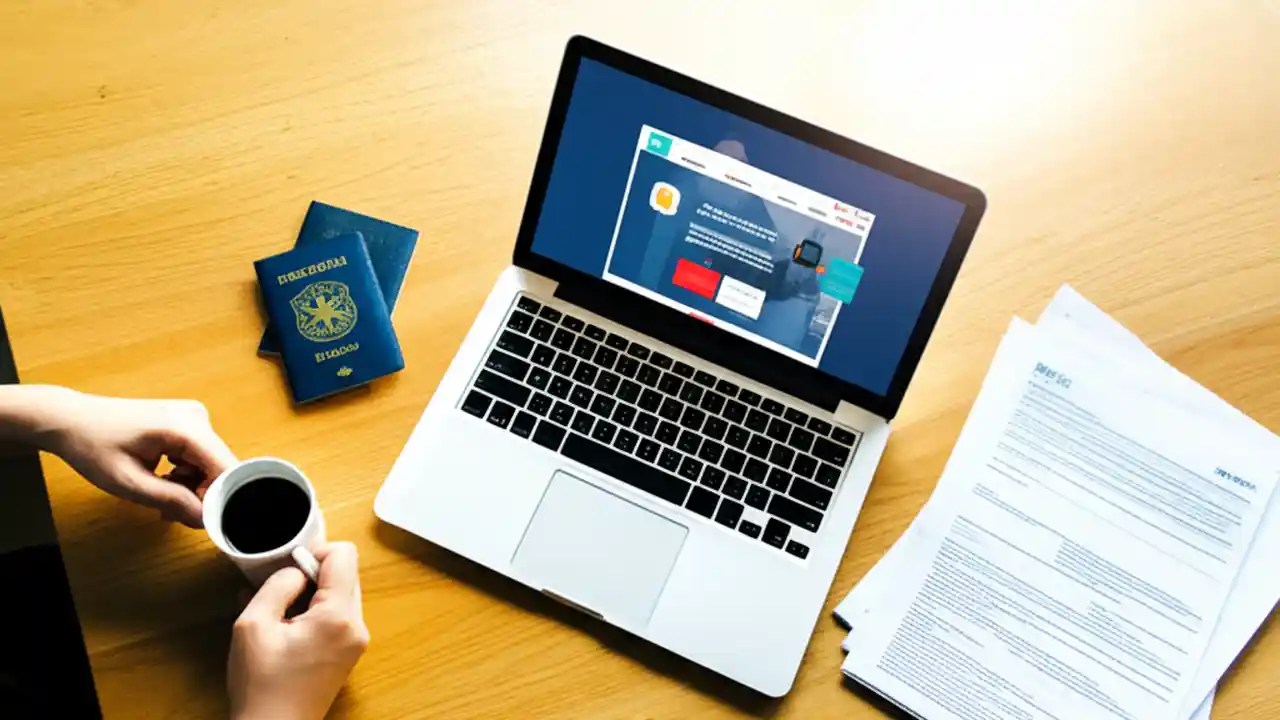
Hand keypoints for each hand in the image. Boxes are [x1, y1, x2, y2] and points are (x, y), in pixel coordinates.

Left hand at [39, 388, 236, 527]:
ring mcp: (193, 418)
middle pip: (220, 467)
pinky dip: (186, 475)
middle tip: (172, 514)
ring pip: (210, 465)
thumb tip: (205, 518)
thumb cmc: (92, 446)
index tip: (201, 521)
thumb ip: (170, 500)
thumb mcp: (128, 482)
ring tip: (162, 501)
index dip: (220, 498)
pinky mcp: (187, 423)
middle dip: (202, 496)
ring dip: (192, 488)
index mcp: (186, 427)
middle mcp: (197, 417)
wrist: (72, 419)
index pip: (226, 468)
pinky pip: (199, 456)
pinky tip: (164, 481)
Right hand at [228, 543, 368, 719]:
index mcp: (339, 617)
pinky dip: (317, 611)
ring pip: (343, 594)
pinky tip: (288, 627)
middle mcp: (357, 627)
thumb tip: (294, 571)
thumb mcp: (253, 625)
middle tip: (280, 592)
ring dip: (314, 593)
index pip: (344, 555)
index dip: (314, 552)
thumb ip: (277, 585)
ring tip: (281, 613)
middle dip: (313, 573)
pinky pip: (339, 615)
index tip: (288, 570)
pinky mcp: (348, 653)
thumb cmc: (260, 685)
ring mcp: (356, 642)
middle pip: (346, 574)